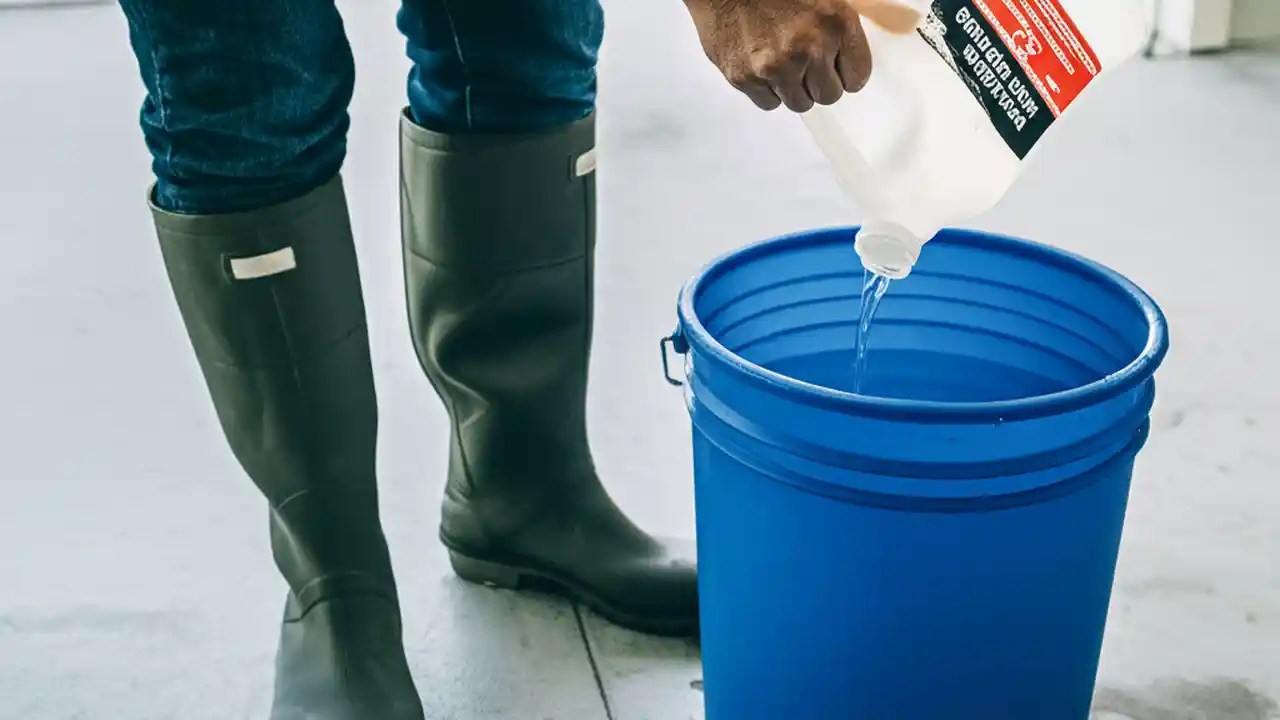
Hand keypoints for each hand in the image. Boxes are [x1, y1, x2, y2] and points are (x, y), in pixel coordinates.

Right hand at [685, 0, 873, 111]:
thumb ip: (840, 30)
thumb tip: (847, 61)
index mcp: (835, 23)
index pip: (857, 77)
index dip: (845, 72)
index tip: (835, 67)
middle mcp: (808, 48)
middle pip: (829, 95)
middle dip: (819, 82)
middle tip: (805, 63)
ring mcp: (776, 67)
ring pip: (799, 103)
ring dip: (793, 88)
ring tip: (781, 61)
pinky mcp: (746, 78)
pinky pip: (769, 102)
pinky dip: (767, 89)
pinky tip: (761, 64)